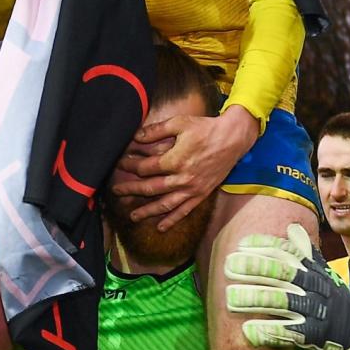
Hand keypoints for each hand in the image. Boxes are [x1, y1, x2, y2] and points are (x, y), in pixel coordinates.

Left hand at [111, 106, 256, 230]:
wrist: (233, 138)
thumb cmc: (206, 128)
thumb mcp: (180, 123)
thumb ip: (156, 130)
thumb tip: (136, 136)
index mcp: (175, 160)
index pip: (145, 168)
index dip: (130, 166)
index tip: (120, 164)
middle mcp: (182, 178)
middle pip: (150, 188)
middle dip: (131, 190)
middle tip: (117, 192)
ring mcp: (192, 188)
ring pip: (165, 204)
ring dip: (148, 211)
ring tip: (133, 217)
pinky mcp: (201, 194)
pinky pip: (184, 210)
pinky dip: (172, 220)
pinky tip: (161, 227)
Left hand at [224, 224, 349, 349]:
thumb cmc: (335, 301)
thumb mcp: (324, 274)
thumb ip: (306, 253)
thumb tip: (292, 227)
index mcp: (314, 271)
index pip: (289, 253)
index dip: (265, 246)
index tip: (242, 244)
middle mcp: (315, 287)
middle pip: (283, 273)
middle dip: (255, 267)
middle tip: (229, 265)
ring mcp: (316, 311)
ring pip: (283, 301)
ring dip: (255, 299)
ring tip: (230, 298)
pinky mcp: (315, 336)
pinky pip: (289, 333)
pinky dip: (268, 332)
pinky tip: (248, 331)